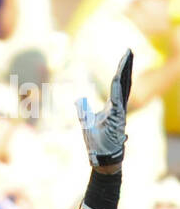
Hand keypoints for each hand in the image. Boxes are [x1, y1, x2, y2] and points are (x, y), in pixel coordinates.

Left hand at [76, 50, 132, 168]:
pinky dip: (118, 90)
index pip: (118, 84)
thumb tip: (79, 99)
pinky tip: (118, 78)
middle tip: (129, 50)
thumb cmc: (96, 142)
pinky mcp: (117, 120)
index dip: (121, 70)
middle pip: (124, 82)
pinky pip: (118, 101)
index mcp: (112, 105)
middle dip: (126, 66)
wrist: (102, 158)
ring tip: (128, 58)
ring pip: (123, 89)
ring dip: (125, 73)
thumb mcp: (86, 121)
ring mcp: (119, 113)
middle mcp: (118, 107)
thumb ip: (84, 109)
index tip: (125, 56)